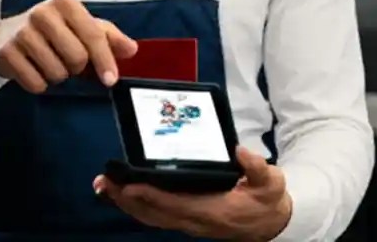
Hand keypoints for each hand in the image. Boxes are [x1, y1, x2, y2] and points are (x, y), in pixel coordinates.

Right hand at [0, 0, 137, 92]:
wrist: (5, 35)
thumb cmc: (52, 30)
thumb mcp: (81, 25)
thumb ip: (109, 36)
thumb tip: (132, 49)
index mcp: (65, 3)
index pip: (92, 35)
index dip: (104, 60)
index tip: (111, 80)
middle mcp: (42, 14)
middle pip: (77, 58)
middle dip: (77, 68)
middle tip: (69, 62)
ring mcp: (22, 33)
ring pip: (56, 73)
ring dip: (58, 76)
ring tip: (50, 64)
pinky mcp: (6, 53)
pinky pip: (35, 83)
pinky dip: (40, 84)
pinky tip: (35, 71)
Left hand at [94, 147, 292, 241]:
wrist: (271, 225)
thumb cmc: (267, 201)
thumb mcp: (271, 183)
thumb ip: (257, 168)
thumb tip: (241, 151)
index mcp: (212, 211)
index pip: (175, 204)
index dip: (152, 196)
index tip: (131, 185)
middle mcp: (195, 221)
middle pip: (154, 213)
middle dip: (127, 200)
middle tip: (105, 182)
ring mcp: (189, 223)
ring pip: (151, 217)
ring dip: (126, 204)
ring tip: (105, 187)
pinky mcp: (185, 220)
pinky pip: (156, 216)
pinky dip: (136, 206)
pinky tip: (124, 194)